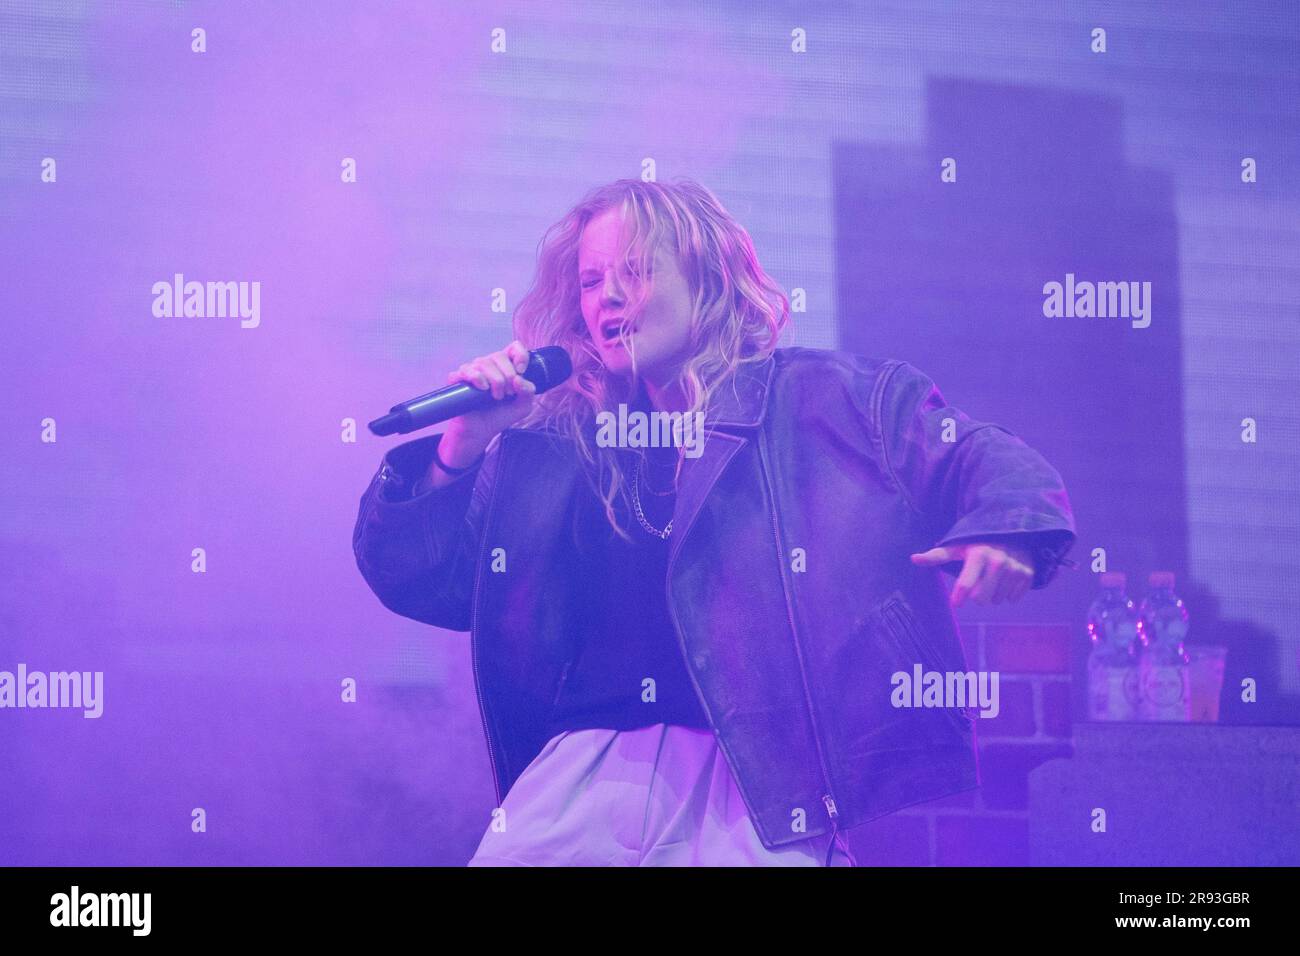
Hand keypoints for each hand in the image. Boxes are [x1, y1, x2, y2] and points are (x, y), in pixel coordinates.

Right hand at [445, 339, 537, 442]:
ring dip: (495, 380)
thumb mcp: (522, 406)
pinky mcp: (458, 380)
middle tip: (508, 394)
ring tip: (496, 397)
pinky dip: (476, 377)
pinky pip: (465, 370)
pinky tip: (483, 388)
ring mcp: (472, 371)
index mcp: (505, 367)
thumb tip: (519, 379)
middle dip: (508, 376)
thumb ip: (528, 392)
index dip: (520, 356)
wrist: (481, 431)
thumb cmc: (500, 415)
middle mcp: (488, 365)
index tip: (521, 372)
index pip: (514, 348)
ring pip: (484, 362)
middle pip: (499, 355)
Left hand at [910, 541, 1034, 607]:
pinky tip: (1006, 579)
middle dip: (977, 596)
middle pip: (981, 599)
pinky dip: (1007, 593)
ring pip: (997, 600)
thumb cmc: (977, 543)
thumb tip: (913, 559)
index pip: (966, 583)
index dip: (959, 597)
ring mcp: (1015, 568)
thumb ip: (937, 556)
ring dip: (993, 593)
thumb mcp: (957, 547)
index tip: (956, 603)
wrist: (1012, 533)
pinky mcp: (1028, 574)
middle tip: (978, 585)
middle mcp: (999, 561)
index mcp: (979, 554)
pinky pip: (1012, 599)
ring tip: (993, 577)